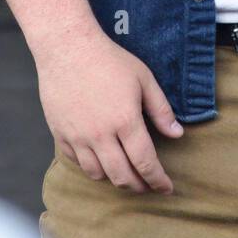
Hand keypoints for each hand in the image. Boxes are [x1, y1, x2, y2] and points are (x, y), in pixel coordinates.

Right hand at [35, 28, 183, 191]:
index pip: (145, 163)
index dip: (158, 180)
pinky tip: (100, 161)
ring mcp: (78, 137)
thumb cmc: (109, 60)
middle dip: (139, 187)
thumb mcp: (144, 78)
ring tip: (126, 175)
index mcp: (126, 121)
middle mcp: (101, 135)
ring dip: (115, 180)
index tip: (166, 188)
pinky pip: (77, 162)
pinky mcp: (60, 134)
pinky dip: (91, 167)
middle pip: (122, 176)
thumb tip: (177, 134)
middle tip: (148, 186)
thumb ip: (161, 109)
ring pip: (98, 174)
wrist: (68, 48)